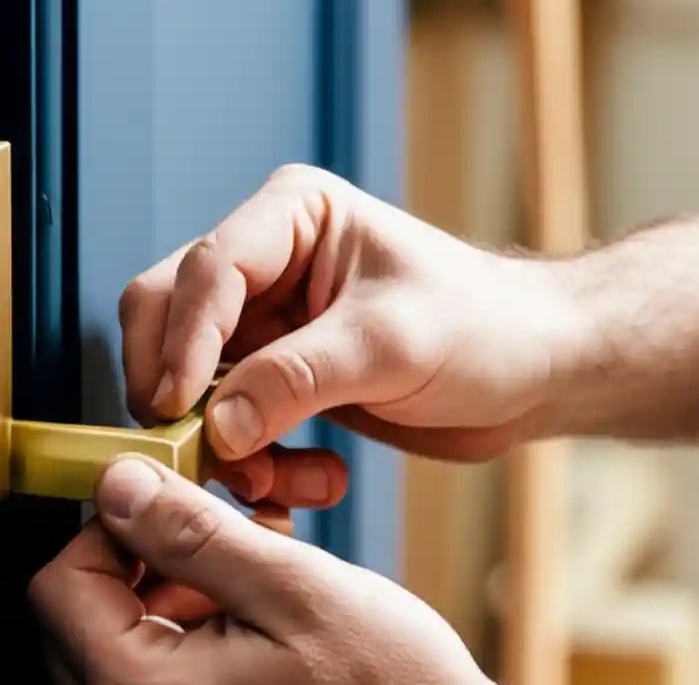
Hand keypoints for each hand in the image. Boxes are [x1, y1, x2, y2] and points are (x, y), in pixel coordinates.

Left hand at [29, 455, 488, 683]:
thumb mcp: (295, 591)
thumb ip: (194, 534)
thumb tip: (117, 483)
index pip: (62, 585)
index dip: (114, 527)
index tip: (171, 502)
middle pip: (81, 613)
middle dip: (145, 558)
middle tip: (220, 536)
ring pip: (117, 636)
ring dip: (171, 588)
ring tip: (250, 571)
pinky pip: (153, 668)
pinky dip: (190, 627)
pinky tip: (250, 611)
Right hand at [120, 164, 585, 467]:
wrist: (533, 374)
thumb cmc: (485, 327)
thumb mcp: (392, 345)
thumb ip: (297, 380)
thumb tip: (216, 427)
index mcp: (289, 216)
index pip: (207, 269)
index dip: (184, 339)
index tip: (181, 408)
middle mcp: (262, 261)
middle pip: (165, 314)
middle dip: (176, 389)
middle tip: (198, 452)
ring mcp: (260, 320)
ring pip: (183, 376)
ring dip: (217, 439)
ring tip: (272, 482)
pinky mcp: (269, 374)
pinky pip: (221, 420)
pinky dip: (248, 460)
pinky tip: (304, 480)